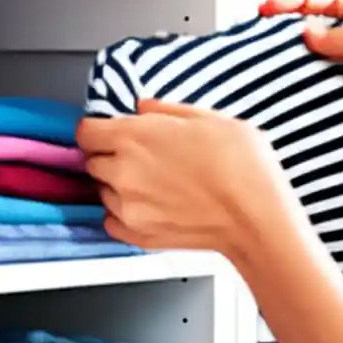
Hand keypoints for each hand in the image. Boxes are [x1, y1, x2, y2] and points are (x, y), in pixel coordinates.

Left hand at [76, 100, 296, 258]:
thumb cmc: (241, 166)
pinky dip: (123, 214)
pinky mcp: (138, 235)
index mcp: (135, 136)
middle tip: (142, 157)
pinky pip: (111, 222)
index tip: (109, 132)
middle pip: (92, 161)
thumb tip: (144, 107)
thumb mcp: (210, 118)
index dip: (97, 130)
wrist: (256, 217)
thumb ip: (167, 110)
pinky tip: (150, 206)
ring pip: (103, 191)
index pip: (85, 131)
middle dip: (110, 156)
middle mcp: (123, 171)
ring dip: (118, 185)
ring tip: (154, 183)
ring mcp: (128, 206)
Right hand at [260, 0, 342, 181]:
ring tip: (262, 52)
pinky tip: (280, 85)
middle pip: (322, 25)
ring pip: (316, 57)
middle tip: (260, 23)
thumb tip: (308, 30)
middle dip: (291, 21)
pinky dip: (299, 84)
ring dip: (291, 53)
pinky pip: (318, 88)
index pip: (338, 2)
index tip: (275, 6)